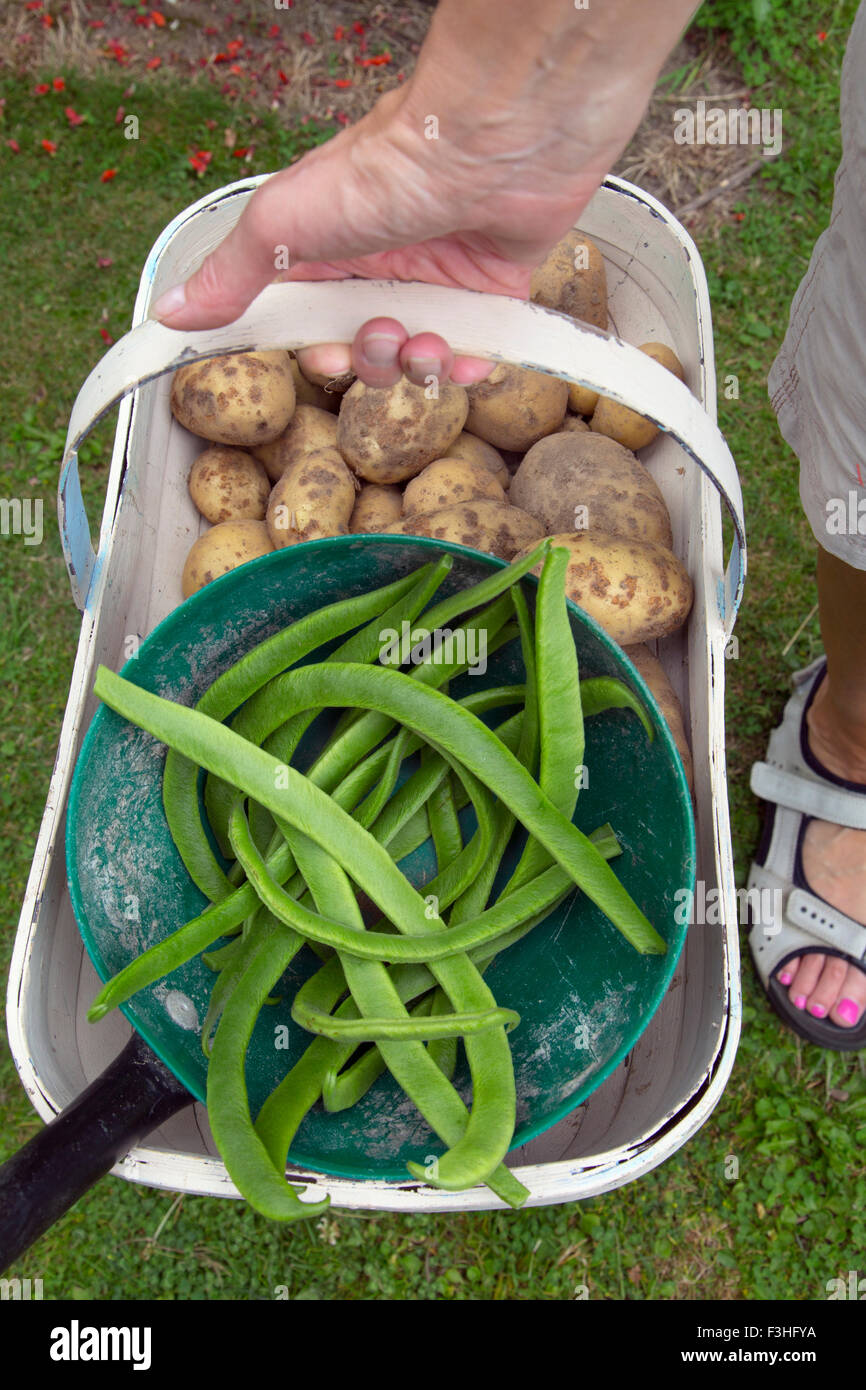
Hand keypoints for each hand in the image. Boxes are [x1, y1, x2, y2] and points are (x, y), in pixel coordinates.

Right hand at [150, 0, 696, 387]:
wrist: (491, 146)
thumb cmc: (386, 170)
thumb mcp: (283, 223)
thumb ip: (229, 273)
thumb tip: (172, 313)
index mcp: (327, 250)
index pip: (302, 321)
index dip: (304, 349)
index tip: (309, 355)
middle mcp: (380, 269)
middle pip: (357, 350)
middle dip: (361, 360)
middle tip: (374, 337)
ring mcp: (435, 284)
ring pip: (411, 361)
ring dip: (411, 365)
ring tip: (422, 340)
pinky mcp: (488, 297)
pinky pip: (471, 358)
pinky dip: (464, 367)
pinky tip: (461, 352)